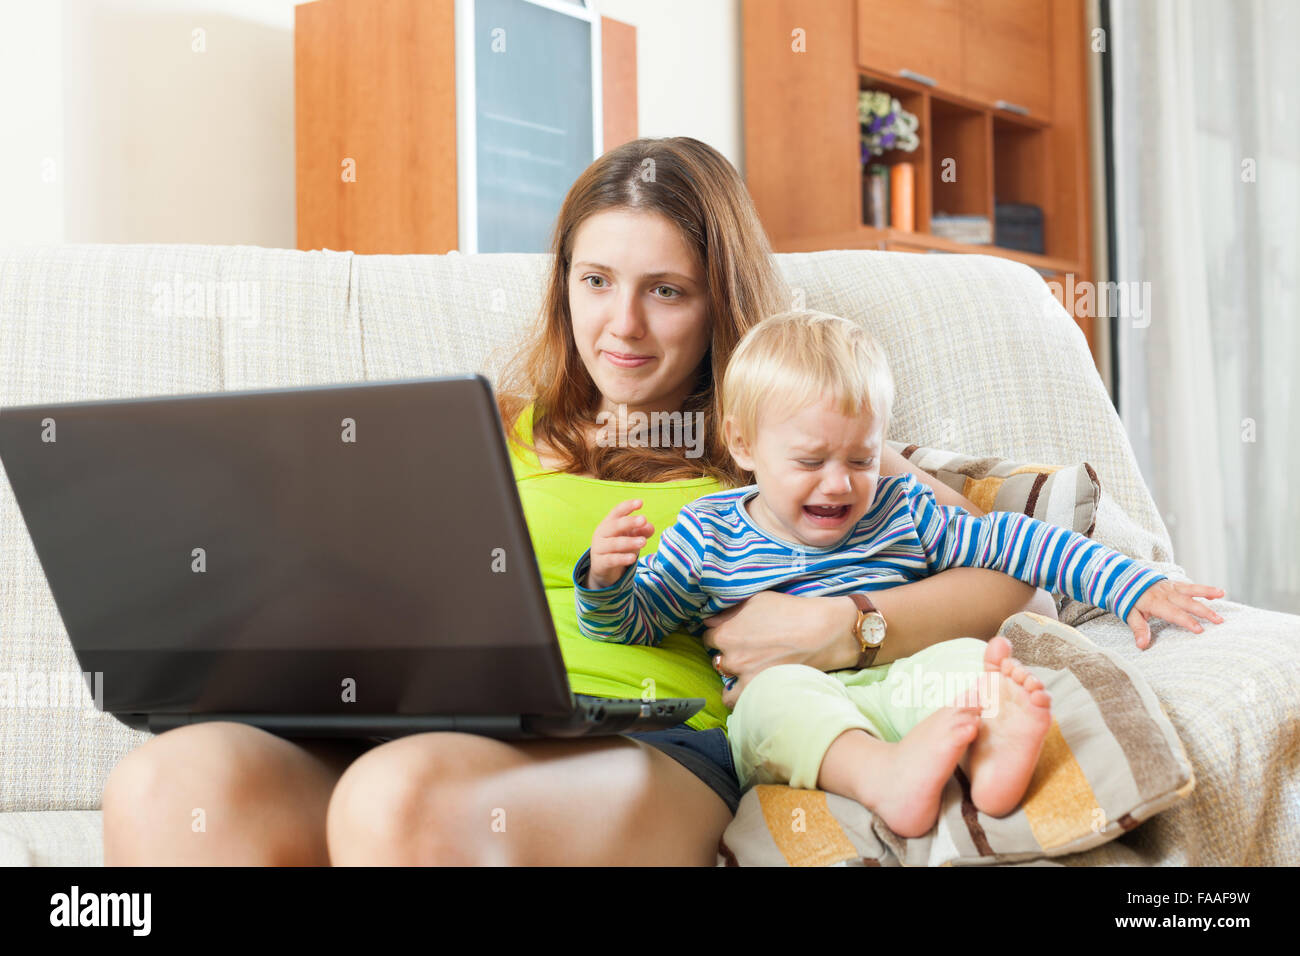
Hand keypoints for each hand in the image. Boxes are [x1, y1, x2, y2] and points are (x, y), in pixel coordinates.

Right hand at [585, 498, 654, 590]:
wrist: (602, 568)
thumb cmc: (618, 547)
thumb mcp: (630, 537)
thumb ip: (641, 531)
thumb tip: (650, 526)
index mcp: (609, 523)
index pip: (617, 512)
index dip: (628, 506)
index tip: (640, 502)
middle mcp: (602, 533)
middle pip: (615, 525)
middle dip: (629, 522)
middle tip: (644, 519)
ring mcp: (599, 548)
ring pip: (614, 543)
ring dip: (629, 542)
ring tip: (643, 542)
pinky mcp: (600, 562)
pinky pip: (611, 559)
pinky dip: (622, 558)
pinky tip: (633, 558)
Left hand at [701, 591, 852, 707]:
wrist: (822, 633)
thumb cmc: (791, 612)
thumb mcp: (756, 601)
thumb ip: (729, 612)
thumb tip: (711, 621)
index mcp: (726, 633)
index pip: (707, 636)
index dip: (720, 633)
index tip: (731, 633)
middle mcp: (730, 657)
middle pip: (716, 657)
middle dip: (727, 652)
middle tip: (744, 648)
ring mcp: (744, 677)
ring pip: (723, 677)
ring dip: (730, 672)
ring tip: (744, 667)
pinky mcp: (758, 691)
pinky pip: (733, 700)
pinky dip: (736, 694)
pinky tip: (744, 686)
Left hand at [1126, 580, 1224, 648]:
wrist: (1127, 580)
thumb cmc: (1130, 600)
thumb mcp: (1130, 614)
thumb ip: (1138, 628)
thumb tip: (1142, 645)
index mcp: (1155, 602)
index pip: (1173, 613)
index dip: (1186, 621)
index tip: (1199, 629)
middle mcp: (1166, 593)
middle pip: (1187, 602)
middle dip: (1204, 611)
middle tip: (1219, 621)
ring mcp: (1171, 587)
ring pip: (1191, 590)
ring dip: (1207, 593)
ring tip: (1222, 594)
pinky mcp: (1175, 584)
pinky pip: (1190, 586)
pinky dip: (1203, 589)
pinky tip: (1217, 593)